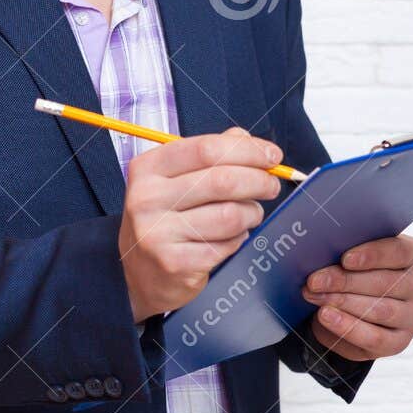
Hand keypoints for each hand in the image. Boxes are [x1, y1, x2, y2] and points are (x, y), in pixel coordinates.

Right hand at [119, 126, 282, 322]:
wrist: (141, 274)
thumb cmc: (165, 219)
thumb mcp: (175, 180)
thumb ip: (209, 155)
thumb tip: (245, 139)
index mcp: (147, 168)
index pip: (206, 149)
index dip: (248, 150)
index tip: (272, 156)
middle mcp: (147, 198)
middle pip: (222, 180)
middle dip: (259, 181)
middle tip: (272, 186)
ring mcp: (157, 232)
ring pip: (230, 215)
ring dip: (251, 214)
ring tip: (249, 215)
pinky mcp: (174, 262)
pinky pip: (226, 245)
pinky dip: (237, 240)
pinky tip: (228, 238)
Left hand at [301, 235, 412, 362]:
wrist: (348, 312)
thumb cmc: (352, 275)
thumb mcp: (352, 260)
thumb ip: (345, 254)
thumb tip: (321, 253)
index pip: (399, 251)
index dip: (372, 254)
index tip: (345, 259)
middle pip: (385, 282)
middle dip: (345, 281)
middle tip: (314, 281)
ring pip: (381, 310)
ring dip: (343, 303)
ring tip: (315, 298)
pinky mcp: (400, 341)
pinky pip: (375, 337)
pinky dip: (347, 327)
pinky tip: (326, 317)